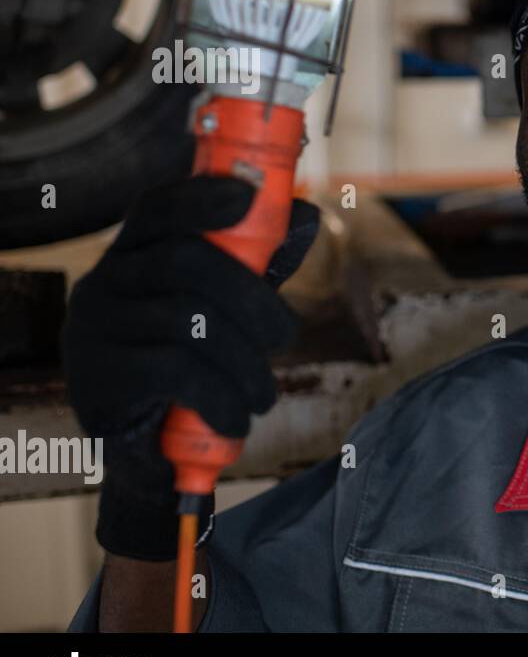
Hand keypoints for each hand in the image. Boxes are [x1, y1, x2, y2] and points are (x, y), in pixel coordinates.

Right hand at [62, 175, 319, 557]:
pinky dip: (221, 397)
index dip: (201, 196)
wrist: (150, 461)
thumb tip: (306, 212)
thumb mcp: (229, 311)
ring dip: (245, 363)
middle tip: (285, 338)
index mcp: (132, 259)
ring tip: (262, 396)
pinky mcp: (95, 379)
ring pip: (189, 321)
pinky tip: (236, 420)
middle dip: (254, 299)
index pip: (157, 209)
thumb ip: (259, 263)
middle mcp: (101, 285)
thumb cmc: (194, 370)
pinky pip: (176, 372)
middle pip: (187, 261)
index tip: (248, 197)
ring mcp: (92, 331)